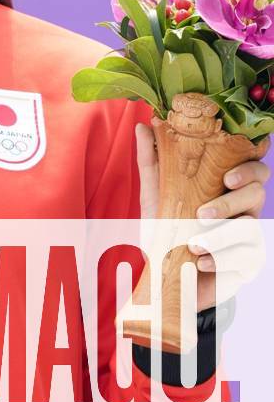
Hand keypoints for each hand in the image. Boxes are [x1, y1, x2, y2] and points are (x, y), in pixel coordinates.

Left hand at [135, 124, 269, 310]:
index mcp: (229, 187)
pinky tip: (201, 262)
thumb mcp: (155, 196)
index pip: (253, 167)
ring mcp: (250, 237)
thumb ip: (151, 162)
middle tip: (204, 212)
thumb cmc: (166, 231)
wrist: (166, 277)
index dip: (249, 165)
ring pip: (251, 227)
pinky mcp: (248, 264)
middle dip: (233, 200)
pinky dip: (221, 260)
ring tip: (194, 241)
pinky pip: (246, 258)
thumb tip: (143, 125)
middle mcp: (245, 208)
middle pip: (259, 192)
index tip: (226, 175)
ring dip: (222, 234)